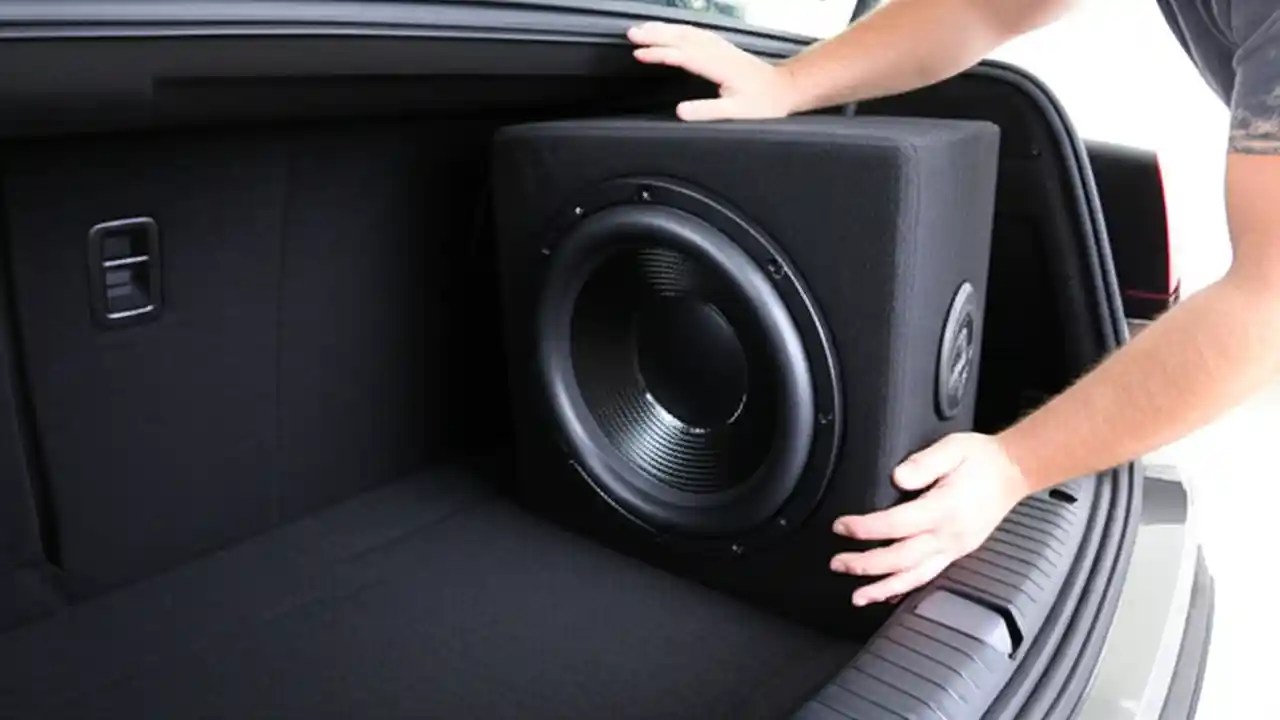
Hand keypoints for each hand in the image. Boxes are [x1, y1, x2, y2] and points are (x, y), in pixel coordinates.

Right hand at [627, 22, 797, 120]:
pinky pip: (696, 33)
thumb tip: (680, 111)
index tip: (640, 53)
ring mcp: (722, 47)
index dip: (661, 53)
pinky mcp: (723, 48)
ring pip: (688, 32)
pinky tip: (669, 30)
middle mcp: (720, 52)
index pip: (685, 56)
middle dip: (656, 34)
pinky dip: (678, 30)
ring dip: (664, 29)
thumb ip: (708, 111)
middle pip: (683, 37)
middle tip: (631, 33)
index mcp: (721, 66)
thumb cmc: (764, 104)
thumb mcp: (737, 113)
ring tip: (641, 29)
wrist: (786, 88)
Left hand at [830, 433, 1032, 606]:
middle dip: (866, 564)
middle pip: (901, 558)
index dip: (865, 528)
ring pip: (914, 576)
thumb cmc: (982, 458)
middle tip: (837, 563)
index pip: (896, 524)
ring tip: (858, 596)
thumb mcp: (952, 448)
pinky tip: (889, 594)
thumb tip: (898, 477)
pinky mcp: (957, 552)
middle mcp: (949, 536)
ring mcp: (955, 548)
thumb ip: (924, 462)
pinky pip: (928, 576)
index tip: (841, 527)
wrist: (1014, 471)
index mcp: (945, 509)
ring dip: (883, 588)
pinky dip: (906, 588)